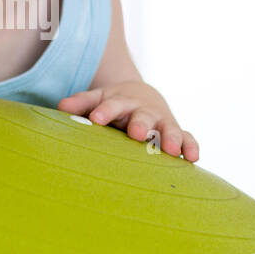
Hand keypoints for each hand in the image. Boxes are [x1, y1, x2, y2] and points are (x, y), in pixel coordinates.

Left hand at [57, 81, 198, 161]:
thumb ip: (81, 104)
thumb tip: (61, 107)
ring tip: (170, 150)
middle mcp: (143, 111)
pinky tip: (192, 158)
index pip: (111, 104)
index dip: (105, 111)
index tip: (96, 118)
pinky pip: (187, 138)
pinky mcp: (176, 133)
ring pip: (168, 128)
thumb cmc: (113, 104)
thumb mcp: (97, 99)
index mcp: (121, 102)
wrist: (143, 96)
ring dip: (170, 137)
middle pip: (142, 116)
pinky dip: (190, 146)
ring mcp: (161, 122)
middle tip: (136, 134)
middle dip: (141, 124)